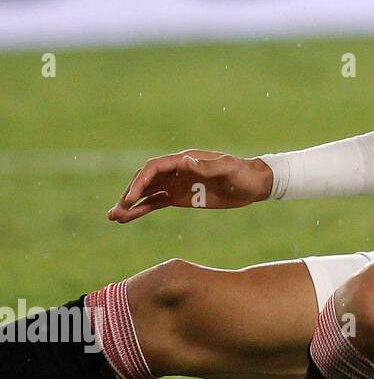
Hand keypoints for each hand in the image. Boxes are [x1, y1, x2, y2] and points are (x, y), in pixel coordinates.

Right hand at [107, 151, 272, 222]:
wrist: (254, 184)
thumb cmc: (243, 174)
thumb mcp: (229, 169)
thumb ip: (208, 166)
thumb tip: (186, 161)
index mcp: (185, 160)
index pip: (155, 168)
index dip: (141, 181)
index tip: (131, 198)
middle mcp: (177, 170)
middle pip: (145, 180)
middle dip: (130, 194)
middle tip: (117, 211)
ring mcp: (176, 184)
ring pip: (147, 193)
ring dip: (130, 204)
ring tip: (114, 217)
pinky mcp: (180, 197)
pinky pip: (156, 203)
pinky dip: (141, 209)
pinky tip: (128, 218)